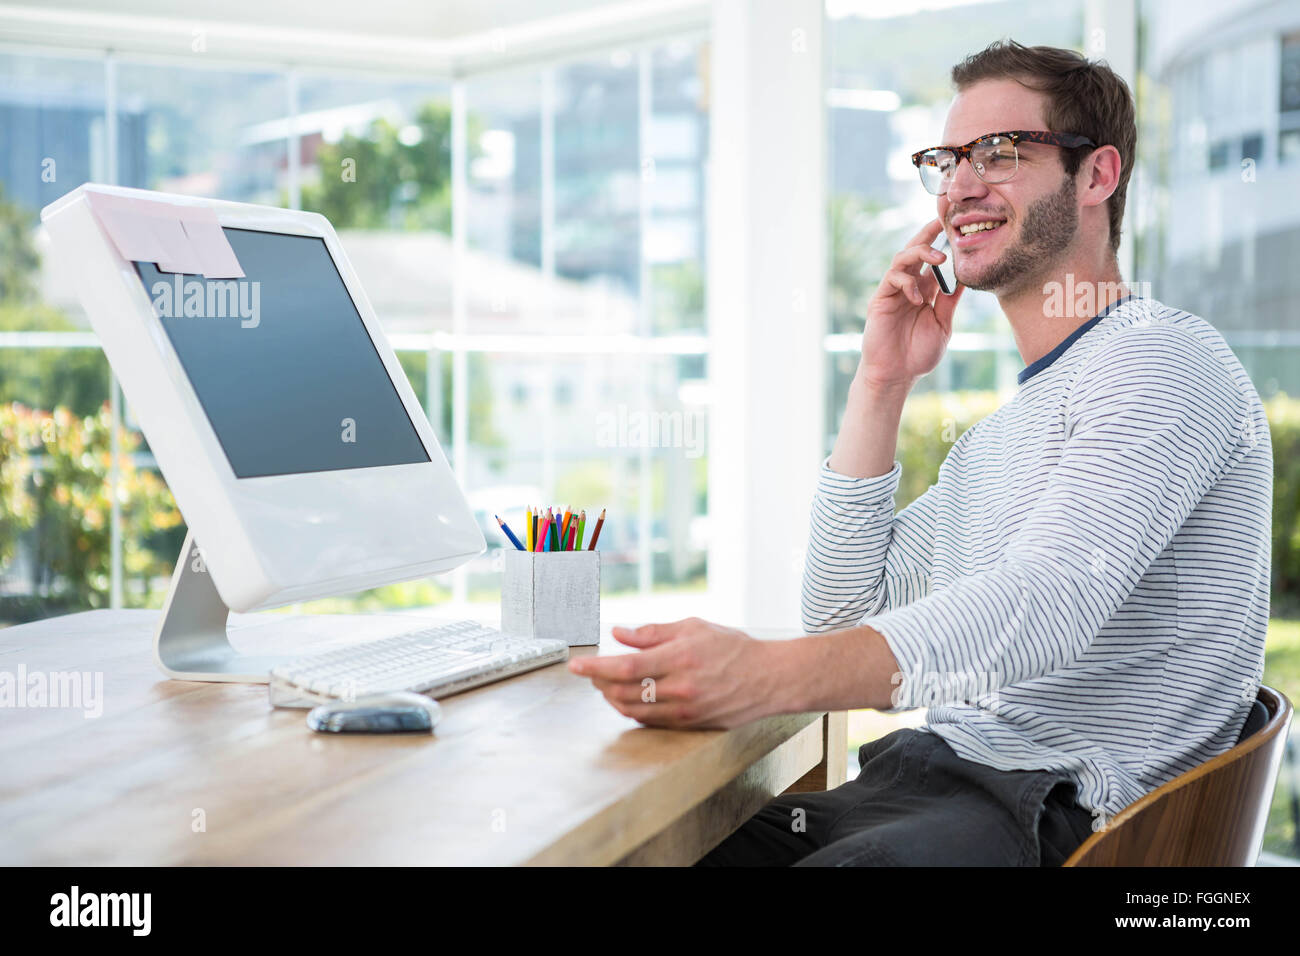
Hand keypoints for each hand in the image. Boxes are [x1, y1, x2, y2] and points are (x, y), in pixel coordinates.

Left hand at [567, 617, 783, 728]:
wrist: (769, 679)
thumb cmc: (733, 648)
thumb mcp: (694, 627)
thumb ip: (653, 633)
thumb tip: (619, 634)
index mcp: (679, 658)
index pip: (626, 667)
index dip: (596, 667)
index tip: (575, 665)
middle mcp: (680, 688)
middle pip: (623, 691)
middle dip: (599, 682)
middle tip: (588, 671)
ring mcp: (684, 710)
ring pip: (633, 710)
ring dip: (611, 697)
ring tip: (603, 684)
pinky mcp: (689, 724)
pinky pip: (649, 721)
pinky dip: (630, 710)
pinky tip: (625, 698)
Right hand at [858, 218, 964, 391]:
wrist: (896, 375)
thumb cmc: (918, 353)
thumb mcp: (943, 324)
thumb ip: (950, 300)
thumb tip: (964, 277)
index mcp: (925, 290)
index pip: (933, 260)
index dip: (941, 242)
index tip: (955, 225)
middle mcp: (909, 286)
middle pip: (916, 250)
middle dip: (927, 234)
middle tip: (942, 222)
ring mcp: (893, 291)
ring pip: (902, 258)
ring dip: (920, 252)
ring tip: (939, 258)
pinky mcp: (881, 299)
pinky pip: (892, 279)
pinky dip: (907, 282)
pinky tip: (918, 298)